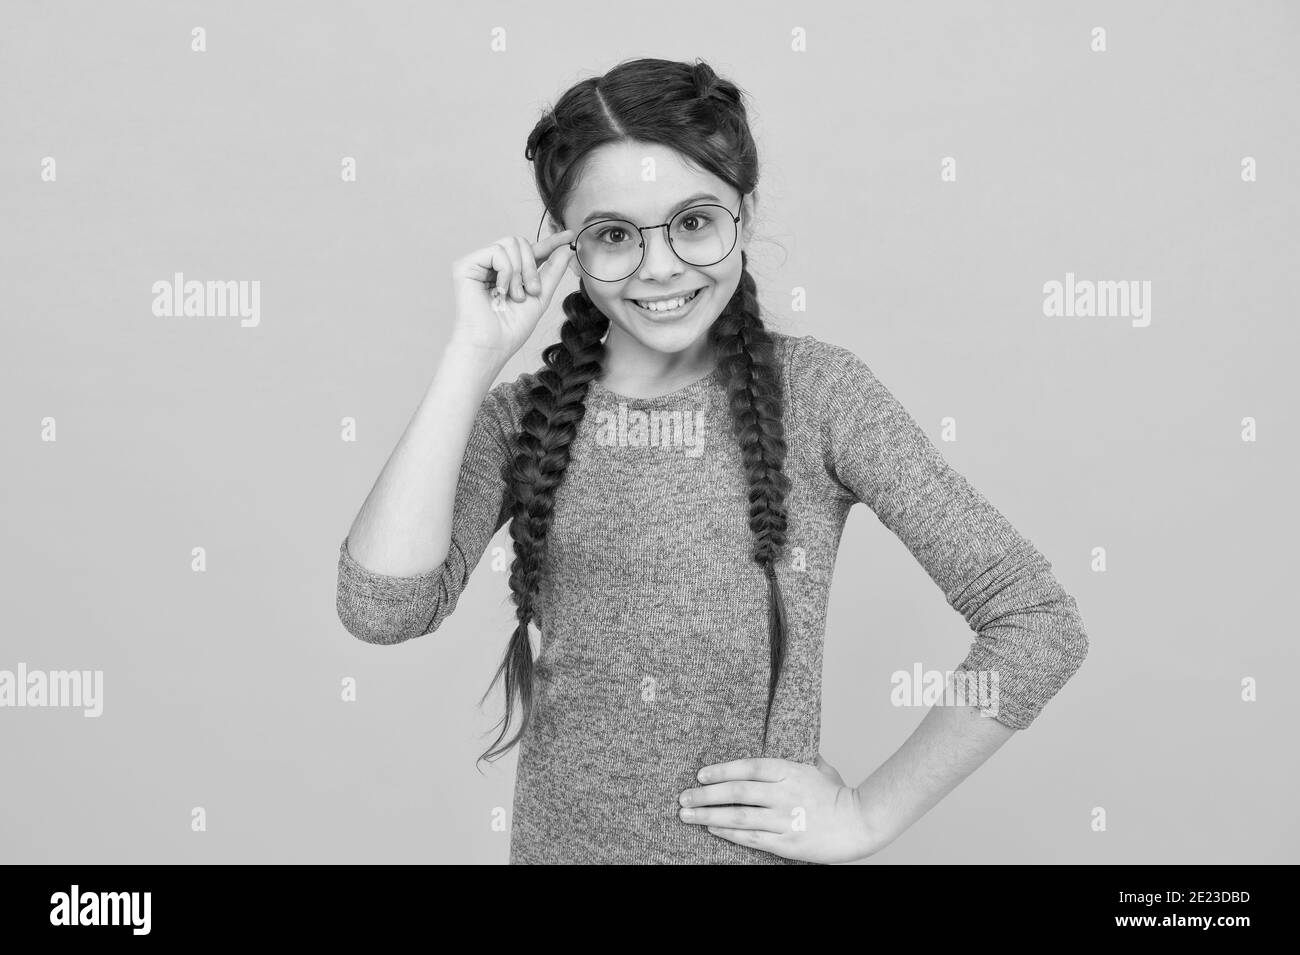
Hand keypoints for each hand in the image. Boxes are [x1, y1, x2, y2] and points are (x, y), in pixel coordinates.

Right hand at [449, 229, 575, 359]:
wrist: (493, 344)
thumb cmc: (512, 328)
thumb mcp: (540, 296)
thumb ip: (553, 271)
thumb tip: (567, 247)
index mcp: (509, 272)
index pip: (531, 250)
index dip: (551, 242)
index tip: (570, 235)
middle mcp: (493, 265)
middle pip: (521, 241)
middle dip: (532, 266)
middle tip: (532, 291)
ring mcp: (479, 264)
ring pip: (511, 242)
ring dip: (520, 272)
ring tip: (515, 296)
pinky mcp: (466, 265)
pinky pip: (497, 251)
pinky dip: (505, 271)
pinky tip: (500, 290)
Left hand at [678, 754, 879, 863]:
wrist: (862, 823)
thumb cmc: (840, 795)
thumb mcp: (819, 768)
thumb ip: (798, 758)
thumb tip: (787, 743)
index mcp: (790, 771)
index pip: (748, 767)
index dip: (721, 770)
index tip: (700, 774)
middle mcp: (784, 793)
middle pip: (737, 791)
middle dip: (705, 794)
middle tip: (683, 796)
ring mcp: (785, 819)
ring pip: (738, 816)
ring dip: (708, 815)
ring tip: (687, 814)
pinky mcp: (787, 842)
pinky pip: (752, 837)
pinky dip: (729, 833)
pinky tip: (712, 830)